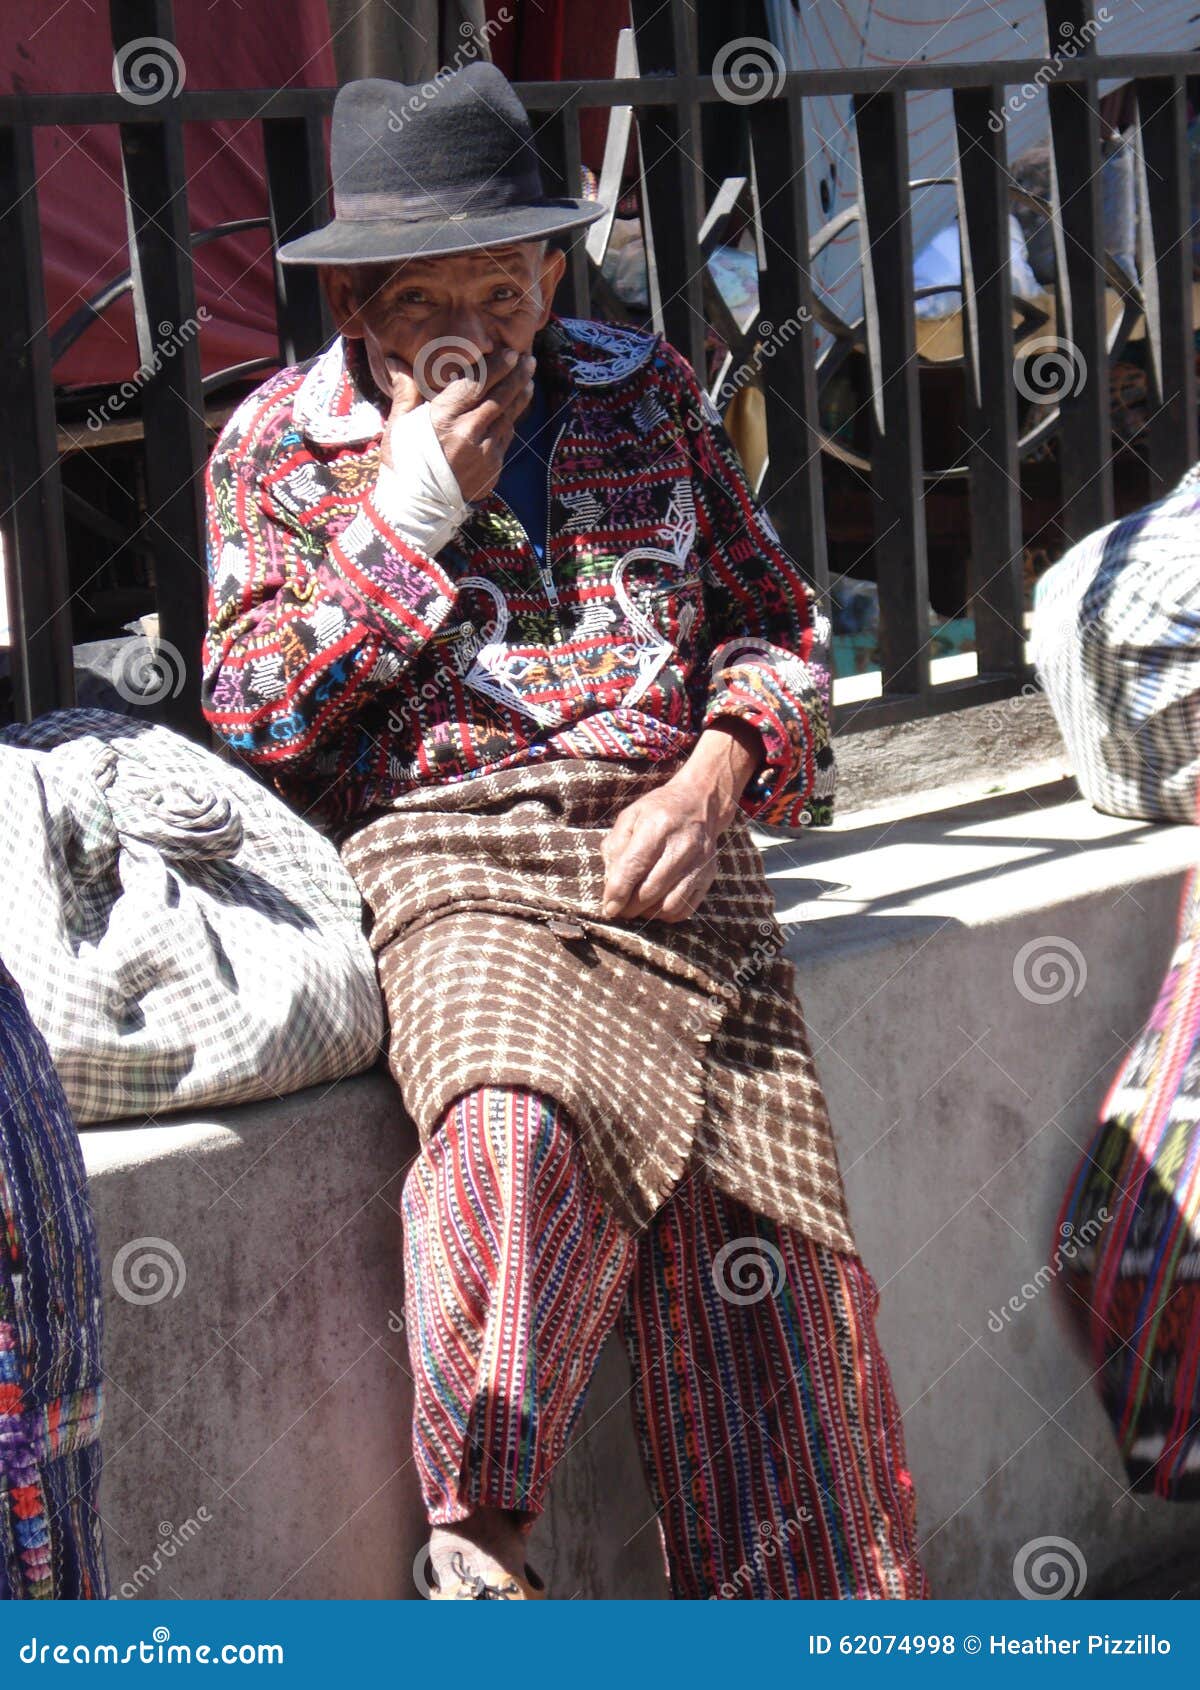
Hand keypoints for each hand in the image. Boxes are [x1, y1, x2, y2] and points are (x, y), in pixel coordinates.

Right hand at [381, 346, 534, 502]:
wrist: (414, 511)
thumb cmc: (401, 465)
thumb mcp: (398, 426)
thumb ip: (405, 392)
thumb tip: (396, 362)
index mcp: (443, 418)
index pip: (477, 384)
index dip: (497, 367)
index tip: (512, 353)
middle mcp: (468, 433)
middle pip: (499, 398)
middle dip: (516, 377)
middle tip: (529, 360)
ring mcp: (484, 453)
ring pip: (507, 419)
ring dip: (518, 399)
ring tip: (527, 383)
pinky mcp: (492, 470)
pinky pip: (504, 441)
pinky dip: (508, 425)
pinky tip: (511, 416)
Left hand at [600, 721, 763, 923]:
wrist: (699, 802)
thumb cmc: (657, 812)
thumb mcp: (630, 817)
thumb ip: (615, 848)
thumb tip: (610, 884)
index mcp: (658, 825)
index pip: (635, 866)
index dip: (618, 891)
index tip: (608, 907)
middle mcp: (682, 845)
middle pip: (651, 889)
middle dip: (630, 907)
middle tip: (619, 910)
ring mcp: (699, 862)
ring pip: (669, 904)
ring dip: (648, 913)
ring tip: (637, 908)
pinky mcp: (708, 875)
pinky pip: (686, 908)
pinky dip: (667, 915)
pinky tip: (656, 907)